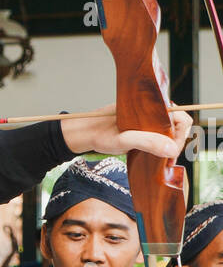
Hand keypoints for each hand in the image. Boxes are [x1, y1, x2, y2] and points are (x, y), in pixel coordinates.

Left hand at [61, 104, 190, 159]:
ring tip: (160, 160)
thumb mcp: (124, 140)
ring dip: (168, 146)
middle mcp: (153, 110)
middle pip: (178, 126)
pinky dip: (160, 146)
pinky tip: (153, 156)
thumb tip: (172, 149)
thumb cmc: (100, 134)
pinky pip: (159, 135)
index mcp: (152, 106)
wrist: (83, 134)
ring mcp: (148, 119)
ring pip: (169, 132)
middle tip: (166, 160)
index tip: (171, 153)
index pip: (182, 118)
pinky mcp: (142, 127)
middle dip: (176, 143)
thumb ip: (147, 142)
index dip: (181, 136)